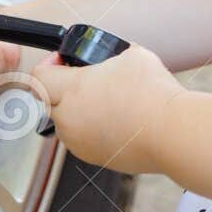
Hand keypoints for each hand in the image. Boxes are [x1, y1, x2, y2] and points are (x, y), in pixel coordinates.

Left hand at [32, 44, 183, 172]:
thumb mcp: (131, 54)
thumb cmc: (153, 93)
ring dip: (77, 111)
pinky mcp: (94, 158)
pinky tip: (117, 120)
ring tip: (105, 101)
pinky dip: (93, 130)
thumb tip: (111, 57)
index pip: (39, 77)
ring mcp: (80, 142)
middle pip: (50, 101)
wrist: (172, 132)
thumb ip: (110, 55)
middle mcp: (69, 119)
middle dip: (64, 88)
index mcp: (72, 89)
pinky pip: (83, 140)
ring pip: (66, 123)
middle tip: (88, 80)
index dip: (49, 64)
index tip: (62, 61)